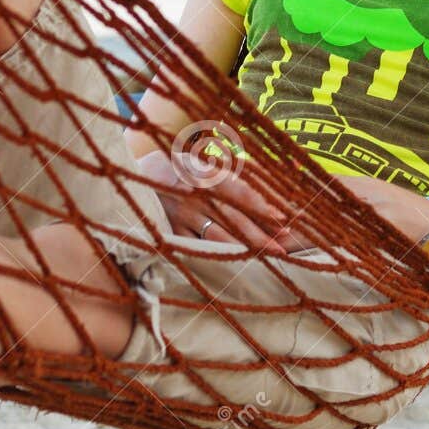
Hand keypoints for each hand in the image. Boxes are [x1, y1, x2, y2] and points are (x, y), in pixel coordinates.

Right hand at [133, 148, 294, 254]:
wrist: (145, 175)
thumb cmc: (185, 167)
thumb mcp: (209, 164)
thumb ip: (236, 175)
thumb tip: (268, 184)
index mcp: (210, 176)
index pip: (242, 195)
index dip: (264, 209)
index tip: (283, 221)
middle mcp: (198, 197)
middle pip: (235, 220)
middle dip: (261, 235)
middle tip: (282, 248)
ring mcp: (184, 216)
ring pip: (219, 236)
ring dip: (245, 248)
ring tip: (266, 256)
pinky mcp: (173, 231)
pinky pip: (197, 247)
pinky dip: (216, 255)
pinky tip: (234, 264)